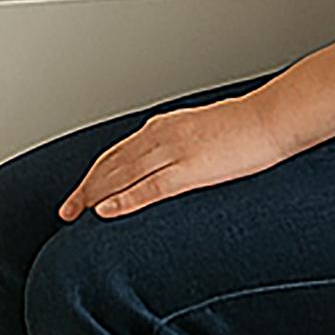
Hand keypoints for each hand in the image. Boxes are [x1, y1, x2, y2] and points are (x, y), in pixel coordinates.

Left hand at [60, 92, 293, 222]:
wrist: (270, 119)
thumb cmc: (243, 128)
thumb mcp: (201, 133)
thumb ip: (180, 146)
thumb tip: (170, 164)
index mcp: (161, 127)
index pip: (116, 154)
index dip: (93, 175)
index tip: (79, 193)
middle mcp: (159, 136)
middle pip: (110, 166)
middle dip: (84, 189)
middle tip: (65, 211)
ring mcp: (172, 152)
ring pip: (120, 177)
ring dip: (94, 197)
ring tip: (75, 215)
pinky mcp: (190, 169)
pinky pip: (149, 189)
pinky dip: (123, 201)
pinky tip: (105, 213)